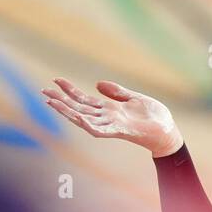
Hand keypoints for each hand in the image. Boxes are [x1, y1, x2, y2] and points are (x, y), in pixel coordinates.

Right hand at [41, 78, 183, 157]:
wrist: (167, 130)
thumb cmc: (153, 117)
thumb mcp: (133, 98)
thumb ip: (115, 92)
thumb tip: (97, 84)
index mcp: (108, 109)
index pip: (84, 99)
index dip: (69, 90)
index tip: (56, 80)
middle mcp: (106, 118)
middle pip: (78, 108)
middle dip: (61, 100)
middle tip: (43, 92)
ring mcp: (112, 125)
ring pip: (84, 118)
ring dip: (68, 112)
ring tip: (52, 103)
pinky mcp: (121, 131)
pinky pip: (101, 130)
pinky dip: (89, 124)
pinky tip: (77, 118)